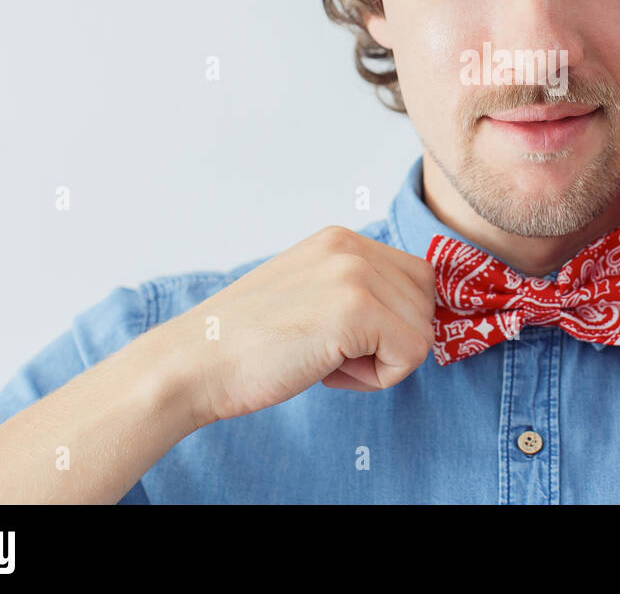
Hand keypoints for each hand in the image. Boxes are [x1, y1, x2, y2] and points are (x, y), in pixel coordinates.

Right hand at [157, 226, 437, 428]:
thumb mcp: (308, 294)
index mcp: (340, 240)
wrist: (193, 364)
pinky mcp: (356, 310)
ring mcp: (355, 274)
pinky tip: (327, 371)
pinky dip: (377, 378)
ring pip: (422, 331)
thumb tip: (412, 316)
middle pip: (426, 302)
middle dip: (391, 340)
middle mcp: (352, 247)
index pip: (416, 278)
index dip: (391, 321)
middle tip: (333, 354)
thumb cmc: (246, 345)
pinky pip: (411, 355)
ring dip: (382, 361)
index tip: (342, 338)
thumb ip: (355, 290)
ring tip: (325, 359)